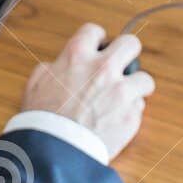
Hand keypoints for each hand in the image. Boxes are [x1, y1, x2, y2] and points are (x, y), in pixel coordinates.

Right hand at [22, 24, 154, 160]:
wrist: (55, 151)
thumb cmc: (42, 119)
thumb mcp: (37, 82)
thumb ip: (55, 67)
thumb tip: (63, 65)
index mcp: (78, 56)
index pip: (94, 30)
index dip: (96, 38)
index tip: (98, 45)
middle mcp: (103, 69)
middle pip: (131, 44)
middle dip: (127, 52)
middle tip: (121, 63)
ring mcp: (121, 93)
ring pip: (145, 79)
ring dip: (135, 87)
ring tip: (123, 97)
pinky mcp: (131, 116)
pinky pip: (139, 108)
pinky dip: (130, 112)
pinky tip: (115, 119)